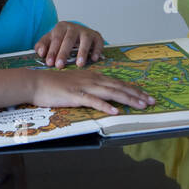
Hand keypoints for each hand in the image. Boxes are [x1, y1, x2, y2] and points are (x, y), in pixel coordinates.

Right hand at [27, 67, 154, 116]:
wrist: (36, 83)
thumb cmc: (55, 85)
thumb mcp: (76, 84)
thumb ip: (90, 88)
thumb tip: (103, 95)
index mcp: (93, 77)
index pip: (118, 83)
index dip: (133, 89)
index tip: (146, 96)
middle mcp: (92, 80)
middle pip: (119, 87)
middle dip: (137, 94)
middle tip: (152, 101)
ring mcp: (84, 87)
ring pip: (111, 93)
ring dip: (128, 99)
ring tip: (141, 105)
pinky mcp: (76, 95)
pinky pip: (94, 101)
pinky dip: (106, 106)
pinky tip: (116, 111)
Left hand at [34, 21, 103, 67]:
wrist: (77, 33)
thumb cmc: (61, 39)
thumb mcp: (50, 40)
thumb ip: (42, 45)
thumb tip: (40, 52)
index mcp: (61, 27)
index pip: (56, 39)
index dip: (52, 51)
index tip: (49, 63)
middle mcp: (74, 27)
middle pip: (69, 40)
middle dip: (64, 53)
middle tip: (60, 65)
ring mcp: (86, 31)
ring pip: (85, 40)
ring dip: (82, 52)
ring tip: (79, 64)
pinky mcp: (97, 36)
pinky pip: (98, 43)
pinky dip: (97, 50)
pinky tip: (94, 59)